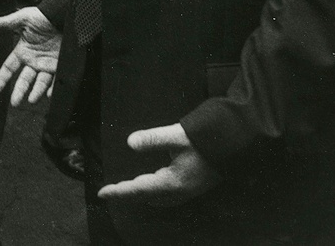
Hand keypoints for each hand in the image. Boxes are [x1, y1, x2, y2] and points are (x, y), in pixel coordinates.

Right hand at [0, 6, 60, 105]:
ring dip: (36, 92)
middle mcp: (34, 60)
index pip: (9, 68)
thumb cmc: (42, 16)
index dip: (1, 79)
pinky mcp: (59, 65)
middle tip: (15, 103)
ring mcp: (47, 64)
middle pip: (24, 80)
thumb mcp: (22, 18)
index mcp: (23, 51)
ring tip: (31, 99)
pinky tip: (49, 94)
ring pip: (40, 83)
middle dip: (18, 92)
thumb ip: (5, 23)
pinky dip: (52, 88)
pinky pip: (56, 80)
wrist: (63, 15)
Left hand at [98, 124, 222, 206]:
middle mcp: (178, 191)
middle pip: (146, 197)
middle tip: (110, 191)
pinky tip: (151, 185)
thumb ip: (152, 139)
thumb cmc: (204, 140)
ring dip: (140, 194)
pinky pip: (166, 195)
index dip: (119, 192)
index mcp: (172, 182)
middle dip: (128, 194)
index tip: (101, 193)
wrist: (232, 145)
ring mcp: (187, 190)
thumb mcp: (176, 136)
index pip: (139, 190)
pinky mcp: (191, 186)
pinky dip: (153, 192)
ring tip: (126, 190)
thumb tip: (129, 143)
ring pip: (157, 198)